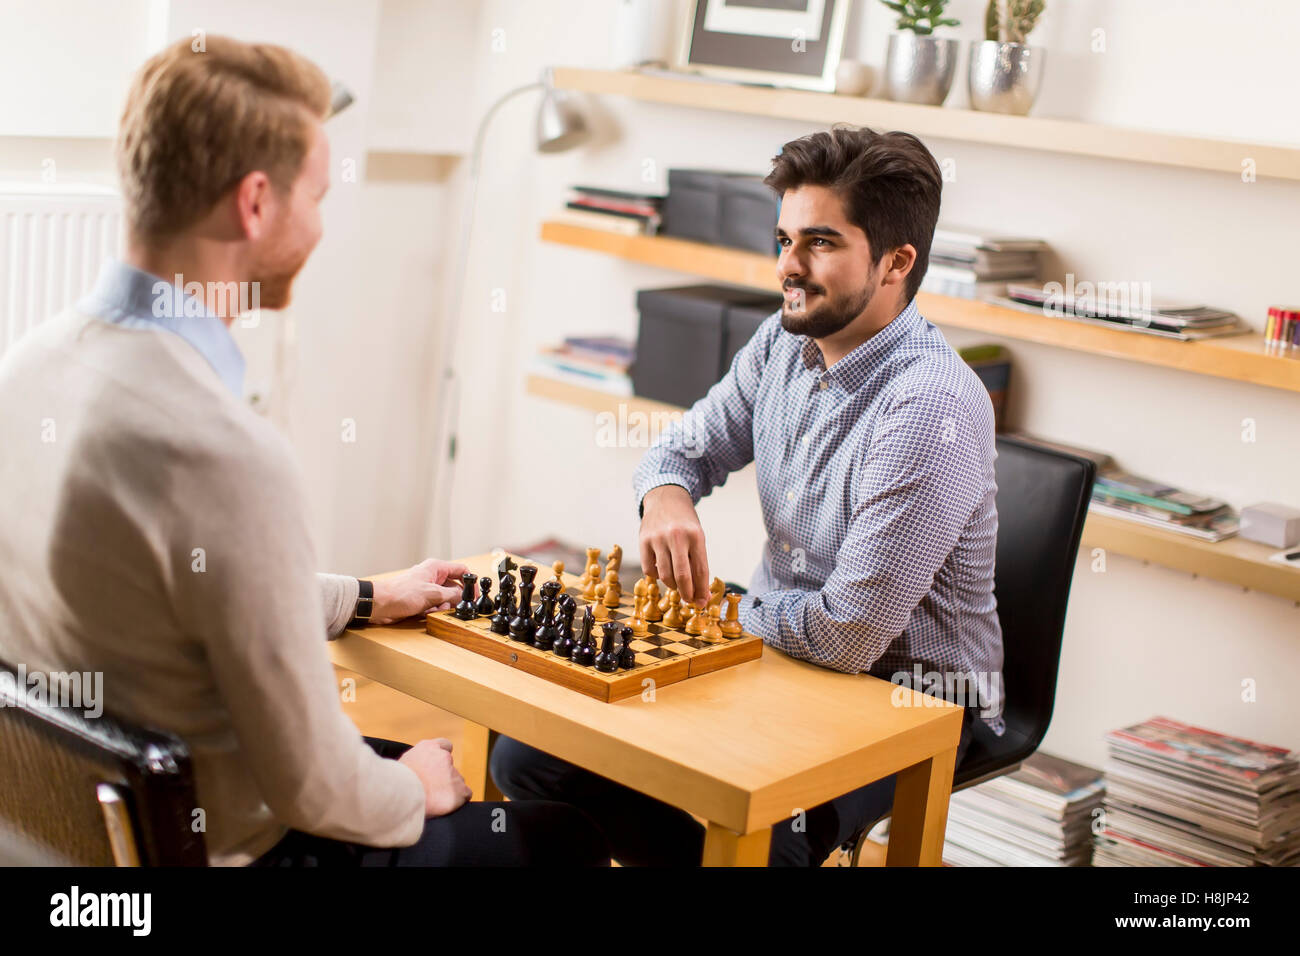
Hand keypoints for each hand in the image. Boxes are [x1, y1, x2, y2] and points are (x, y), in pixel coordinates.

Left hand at [370, 558, 468, 623]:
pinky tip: (425, 613)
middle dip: (454, 599)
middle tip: (453, 607)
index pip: (461, 570)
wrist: (380, 604)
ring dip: (442, 607)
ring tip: (434, 610)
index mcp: (436, 568)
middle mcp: (432, 576)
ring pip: (445, 599)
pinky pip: (435, 606)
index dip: (470, 582)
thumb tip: (465, 598)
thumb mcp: (433, 594)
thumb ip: (453, 595)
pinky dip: (433, 611)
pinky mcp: (421, 599)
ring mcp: (427, 588)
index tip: (474, 595)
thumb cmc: (401, 593)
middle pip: (454, 587)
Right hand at [398, 737, 471, 816]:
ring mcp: (453, 773)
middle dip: (444, 779)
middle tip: (430, 790)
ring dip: (449, 790)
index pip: (445, 746)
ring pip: (457, 782)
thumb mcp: (403, 764)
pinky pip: (465, 795)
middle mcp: (444, 757)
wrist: (401, 796)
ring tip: (432, 799)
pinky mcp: (460, 790)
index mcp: (429, 748)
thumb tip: (419, 769)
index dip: (443, 758)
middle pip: (451, 768)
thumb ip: (416, 762)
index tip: (438, 767)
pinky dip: (458, 801)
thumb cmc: (396, 784)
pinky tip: (444, 805)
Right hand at [639, 484, 709, 606]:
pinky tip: (662, 570)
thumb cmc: (685, 522)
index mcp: (696, 536)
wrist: (665, 498)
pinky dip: (656, 575)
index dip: (702, 590)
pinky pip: (648, 569)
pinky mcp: (643, 540)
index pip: (700, 570)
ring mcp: (658, 538)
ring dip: (672, 586)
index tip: (702, 602)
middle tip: (689, 601)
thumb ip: (698, 563)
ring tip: (677, 583)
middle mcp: (677, 536)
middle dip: (687, 594)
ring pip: (664, 575)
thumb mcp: (697, 537)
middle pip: (682, 576)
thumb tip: (702, 594)